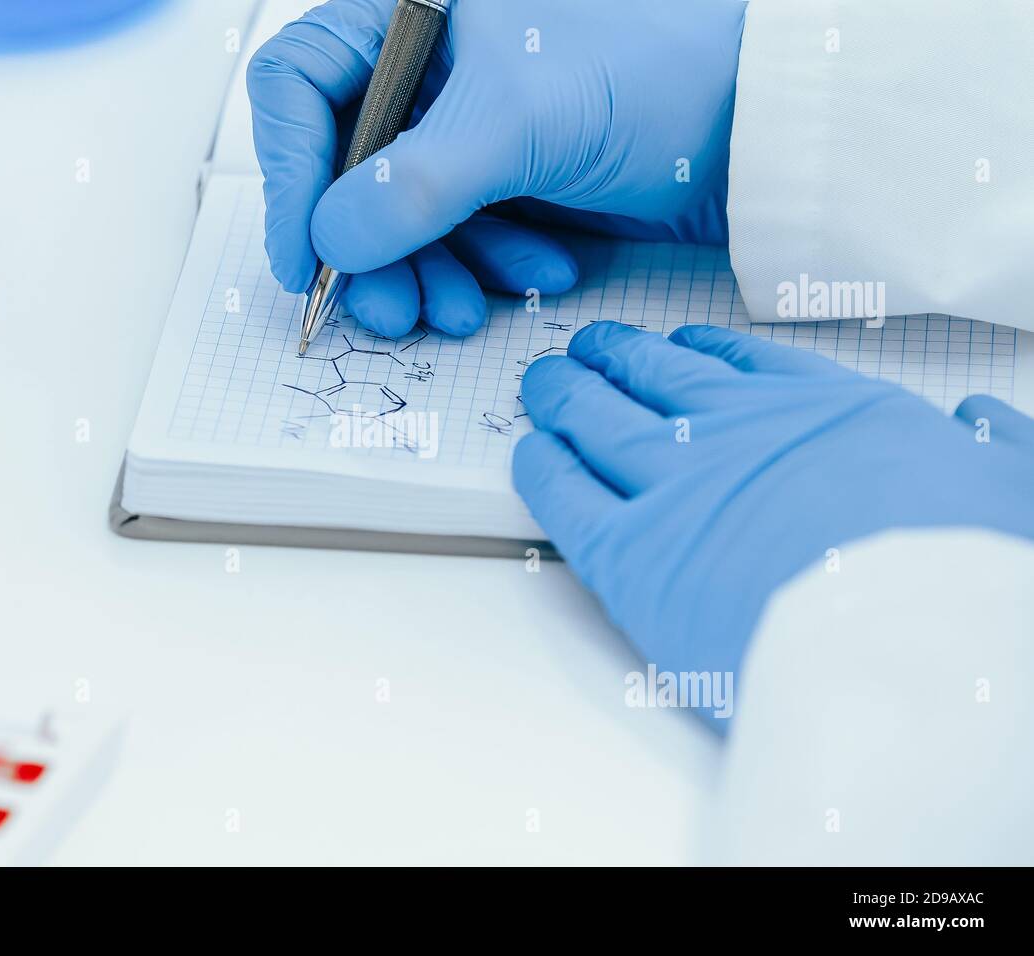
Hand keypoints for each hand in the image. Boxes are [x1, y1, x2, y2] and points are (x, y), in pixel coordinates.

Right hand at [247, 0, 746, 338]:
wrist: (752, 125)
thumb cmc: (656, 76)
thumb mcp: (521, 121)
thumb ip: (409, 183)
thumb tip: (329, 239)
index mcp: (413, 8)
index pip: (300, 83)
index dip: (287, 173)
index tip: (303, 256)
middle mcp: (429, 63)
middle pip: (342, 164)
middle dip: (366, 248)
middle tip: (389, 310)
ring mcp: (465, 122)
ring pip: (397, 211)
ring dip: (424, 272)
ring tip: (458, 310)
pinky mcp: (501, 173)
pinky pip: (456, 232)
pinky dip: (482, 266)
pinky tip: (534, 274)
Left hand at [513, 322, 1033, 726]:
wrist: (909, 641)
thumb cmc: (968, 571)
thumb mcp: (1015, 490)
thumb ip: (999, 451)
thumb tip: (988, 422)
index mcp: (825, 411)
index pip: (745, 362)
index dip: (700, 351)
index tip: (678, 345)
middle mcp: (739, 433)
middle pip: (655, 378)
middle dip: (616, 358)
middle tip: (587, 349)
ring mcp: (677, 487)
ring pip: (598, 421)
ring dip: (565, 395)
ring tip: (544, 382)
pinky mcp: (631, 555)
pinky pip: (563, 495)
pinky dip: (540, 466)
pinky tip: (527, 453)